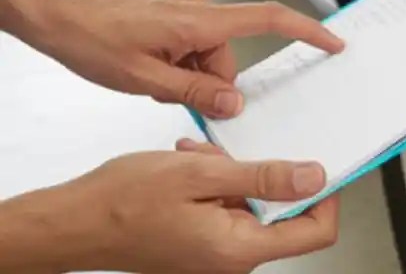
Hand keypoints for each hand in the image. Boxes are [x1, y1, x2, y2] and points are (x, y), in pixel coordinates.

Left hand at [25, 0, 343, 118]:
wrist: (58, 17)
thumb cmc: (93, 40)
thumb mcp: (144, 79)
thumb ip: (194, 92)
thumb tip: (233, 103)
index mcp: (200, 22)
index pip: (269, 19)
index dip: (307, 30)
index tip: (332, 43)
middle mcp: (199, 12)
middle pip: (231, 56)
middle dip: (213, 84)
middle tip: (176, 98)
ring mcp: (185, 14)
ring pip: (209, 58)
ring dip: (190, 79)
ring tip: (152, 84)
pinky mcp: (172, 19)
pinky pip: (192, 50)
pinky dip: (179, 69)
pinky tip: (150, 74)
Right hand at [43, 144, 337, 273]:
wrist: (71, 222)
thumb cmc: (122, 202)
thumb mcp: (202, 174)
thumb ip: (264, 177)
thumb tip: (314, 177)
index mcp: (239, 248)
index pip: (315, 231)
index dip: (326, 195)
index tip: (320, 163)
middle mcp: (231, 258)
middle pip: (282, 214)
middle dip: (262, 174)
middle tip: (229, 154)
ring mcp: (214, 253)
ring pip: (249, 202)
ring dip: (231, 173)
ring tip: (197, 159)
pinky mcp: (200, 243)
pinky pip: (225, 207)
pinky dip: (213, 182)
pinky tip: (188, 167)